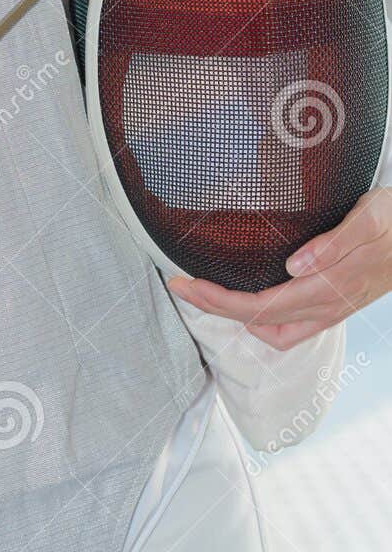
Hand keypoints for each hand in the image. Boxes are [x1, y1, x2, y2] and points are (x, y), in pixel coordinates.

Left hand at [167, 186, 391, 349]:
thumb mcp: (370, 219)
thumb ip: (332, 244)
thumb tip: (294, 266)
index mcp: (328, 287)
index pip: (260, 306)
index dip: (219, 301)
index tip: (186, 285)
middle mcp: (327, 306)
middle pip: (259, 321)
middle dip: (215, 308)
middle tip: (181, 287)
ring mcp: (332, 309)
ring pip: (276, 332)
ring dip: (236, 318)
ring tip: (208, 296)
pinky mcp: (336, 304)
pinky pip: (292, 326)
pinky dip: (262, 320)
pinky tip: (251, 301)